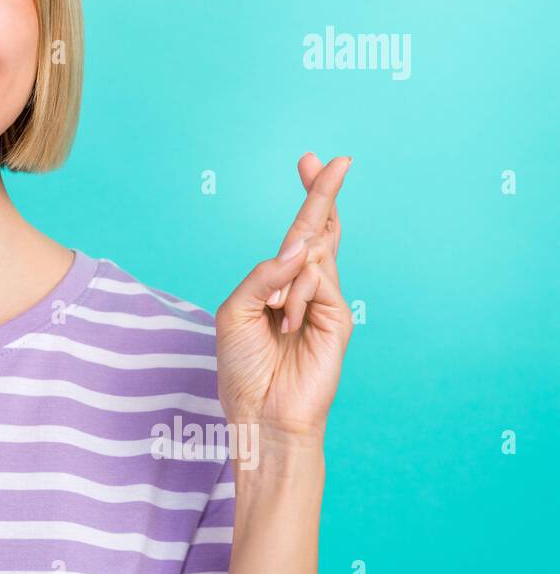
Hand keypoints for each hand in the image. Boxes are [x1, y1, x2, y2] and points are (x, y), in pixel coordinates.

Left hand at [215, 153, 353, 441]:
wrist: (260, 413)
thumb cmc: (243, 368)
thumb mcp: (236, 311)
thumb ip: (264, 275)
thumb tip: (301, 247)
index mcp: (278, 283)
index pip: (298, 233)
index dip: (307, 197)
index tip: (310, 160)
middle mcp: (305, 287)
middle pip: (321, 229)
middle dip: (323, 193)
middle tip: (335, 161)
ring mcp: (325, 302)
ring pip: (313, 258)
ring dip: (288, 279)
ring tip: (277, 317)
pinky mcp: (338, 319)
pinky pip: (318, 284)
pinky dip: (296, 297)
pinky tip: (288, 323)